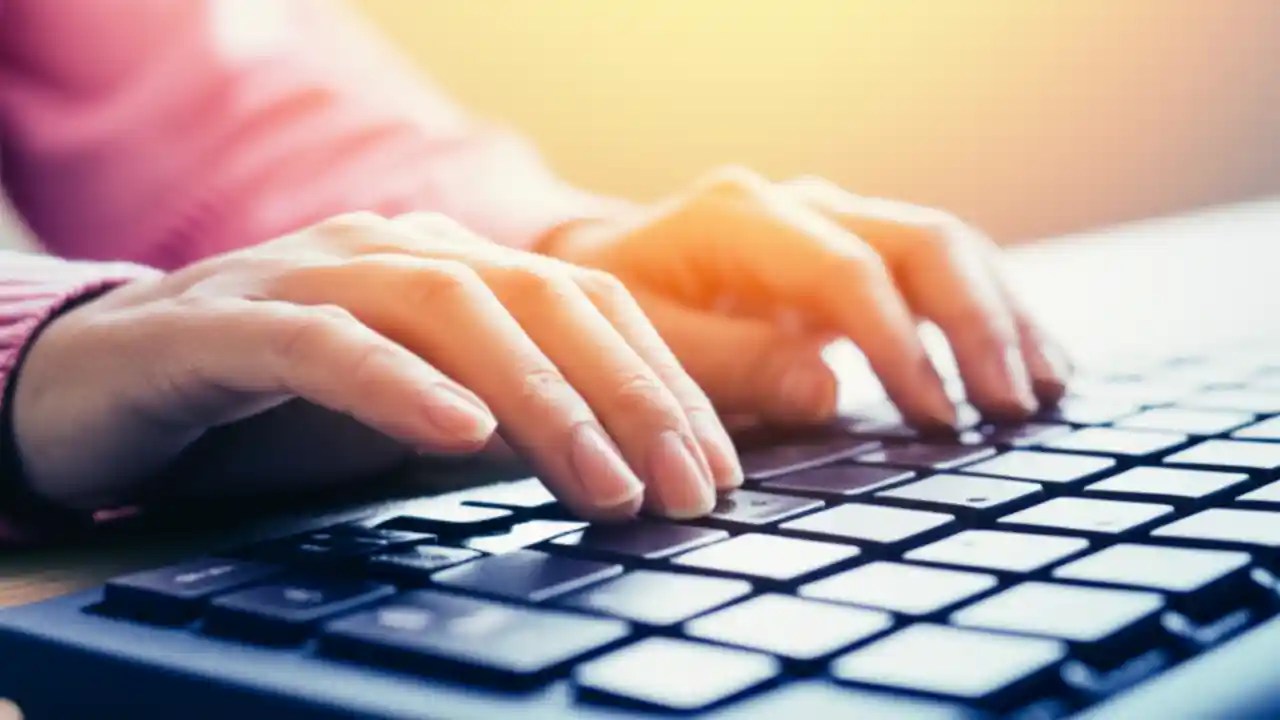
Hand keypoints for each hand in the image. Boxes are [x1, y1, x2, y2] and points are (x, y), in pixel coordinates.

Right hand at [13, 212, 738, 519]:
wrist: (109, 380)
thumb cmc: (278, 404)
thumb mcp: (417, 413)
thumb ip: (507, 422)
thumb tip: (621, 468)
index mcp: (451, 265)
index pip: (586, 305)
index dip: (662, 382)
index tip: (714, 469)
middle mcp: (393, 251)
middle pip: (542, 299)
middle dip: (629, 397)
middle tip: (684, 490)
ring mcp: (311, 275)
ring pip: (451, 310)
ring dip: (542, 400)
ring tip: (603, 483)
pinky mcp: (227, 323)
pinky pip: (326, 343)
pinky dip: (398, 384)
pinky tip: (458, 434)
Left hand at [543, 168, 1070, 427]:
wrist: (602, 263)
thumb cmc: (615, 308)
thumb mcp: (648, 341)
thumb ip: (730, 365)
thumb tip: (829, 392)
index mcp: (741, 219)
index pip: (846, 270)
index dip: (900, 343)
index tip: (937, 415)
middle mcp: (799, 205)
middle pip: (919, 240)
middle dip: (975, 323)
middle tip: (1010, 404)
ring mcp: (832, 221)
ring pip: (944, 245)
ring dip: (1000, 315)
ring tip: (1042, 388)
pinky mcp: (854, 250)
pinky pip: (937, 268)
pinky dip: (986, 312)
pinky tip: (1027, 360)